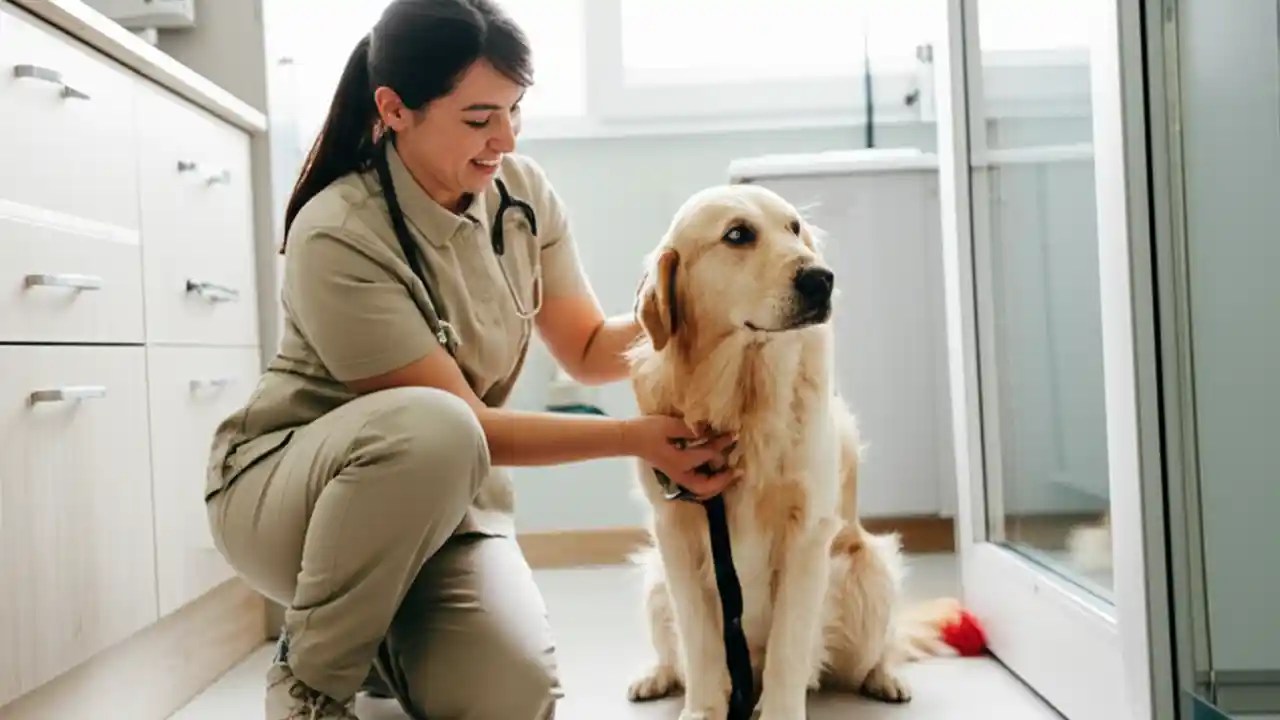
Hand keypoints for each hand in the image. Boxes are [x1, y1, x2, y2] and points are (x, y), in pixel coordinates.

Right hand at [621, 415, 738, 498]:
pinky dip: (708, 483)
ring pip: (701, 489)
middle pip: (707, 486)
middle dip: (724, 479)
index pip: (709, 455)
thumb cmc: (648, 429)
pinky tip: (715, 474)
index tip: (734, 435)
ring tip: (730, 476)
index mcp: (681, 461)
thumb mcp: (670, 424)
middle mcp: (680, 474)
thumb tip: (709, 430)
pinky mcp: (675, 474)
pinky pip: (696, 484)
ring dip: (717, 485)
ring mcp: (677, 477)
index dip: (723, 444)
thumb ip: (691, 429)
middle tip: (738, 471)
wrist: (630, 438)